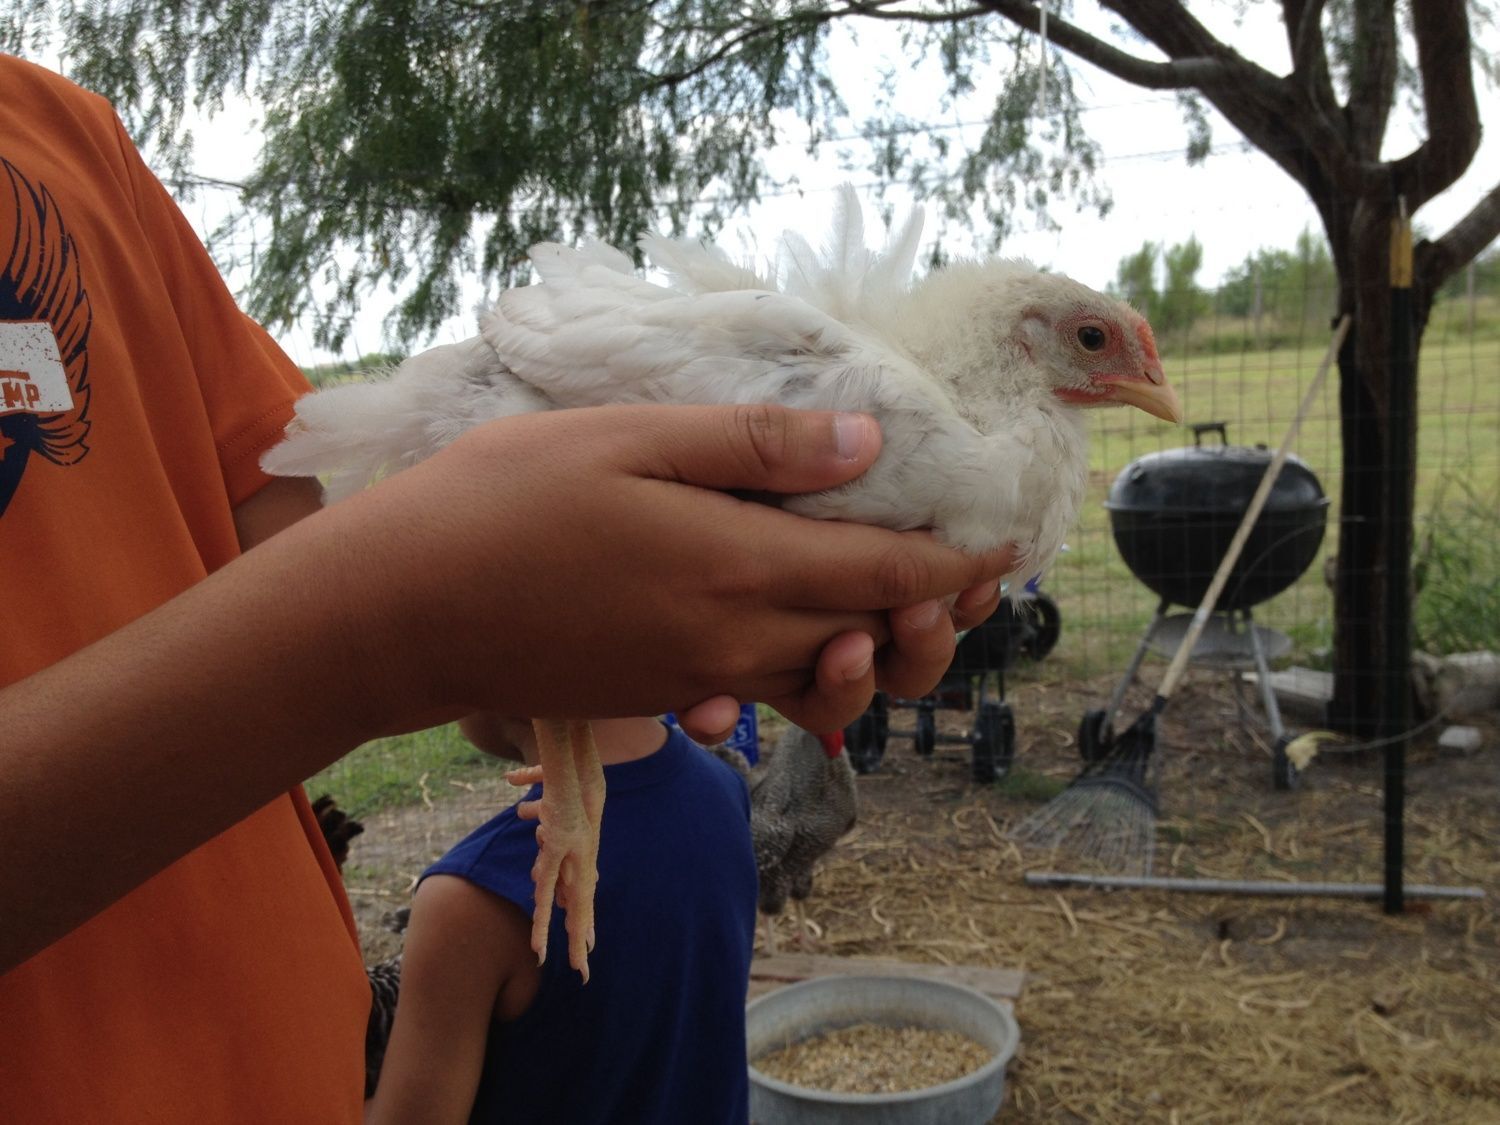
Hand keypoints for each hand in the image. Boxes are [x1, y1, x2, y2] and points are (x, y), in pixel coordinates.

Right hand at [340, 403, 1011, 731]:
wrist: (400, 613)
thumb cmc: (502, 503)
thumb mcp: (628, 439)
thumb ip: (753, 444)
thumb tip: (869, 440)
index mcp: (737, 567)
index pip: (883, 571)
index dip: (953, 561)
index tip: (1004, 544)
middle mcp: (733, 639)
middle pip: (869, 638)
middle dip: (933, 611)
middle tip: (972, 575)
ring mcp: (695, 677)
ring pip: (822, 677)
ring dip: (874, 648)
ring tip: (896, 604)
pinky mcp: (660, 693)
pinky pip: (759, 692)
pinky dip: (803, 670)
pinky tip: (799, 634)